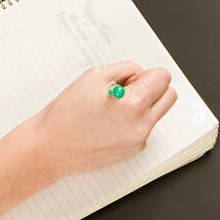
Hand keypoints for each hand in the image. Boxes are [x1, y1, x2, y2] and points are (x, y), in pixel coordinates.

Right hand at [24, 62, 176, 184]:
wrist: (50, 148)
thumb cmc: (67, 113)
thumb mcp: (94, 76)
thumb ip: (126, 69)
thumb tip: (141, 74)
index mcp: (134, 104)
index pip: (163, 78)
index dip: (145, 74)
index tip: (131, 79)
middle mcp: (142, 124)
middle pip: (169, 96)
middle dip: (153, 88)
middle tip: (128, 90)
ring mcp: (139, 140)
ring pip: (157, 112)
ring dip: (144, 105)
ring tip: (115, 107)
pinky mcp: (133, 150)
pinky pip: (144, 128)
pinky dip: (133, 122)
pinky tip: (109, 123)